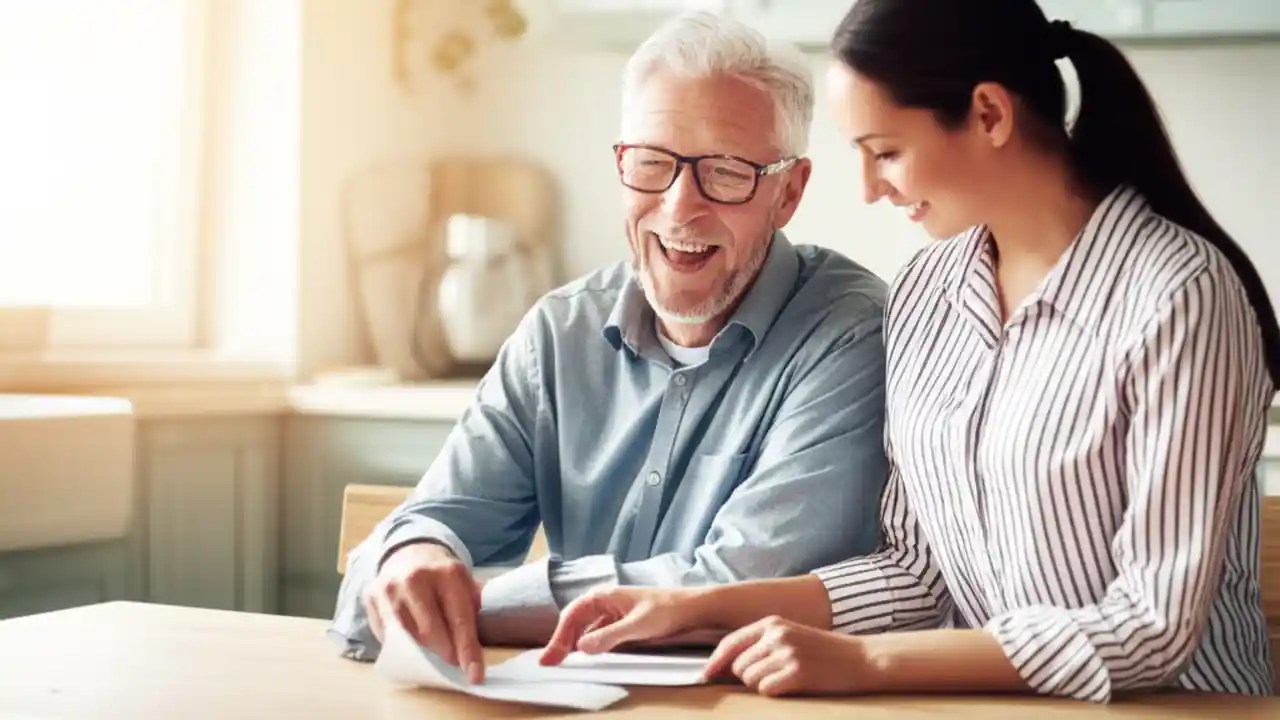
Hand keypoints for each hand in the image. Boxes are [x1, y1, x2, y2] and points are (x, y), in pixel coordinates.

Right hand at [363, 541, 485, 682]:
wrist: (407, 552)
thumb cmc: (441, 575)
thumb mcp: (464, 581)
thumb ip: (474, 605)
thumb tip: (480, 641)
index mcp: (447, 573)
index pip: (460, 619)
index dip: (467, 650)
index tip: (475, 674)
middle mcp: (416, 578)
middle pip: (431, 631)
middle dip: (446, 653)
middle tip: (455, 663)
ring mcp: (390, 588)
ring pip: (408, 635)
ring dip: (424, 650)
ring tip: (435, 651)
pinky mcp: (372, 598)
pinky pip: (387, 634)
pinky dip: (402, 644)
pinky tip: (411, 642)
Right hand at [538, 586, 707, 664]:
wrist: (691, 609)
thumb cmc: (666, 610)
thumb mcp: (637, 626)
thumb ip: (609, 636)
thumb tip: (582, 647)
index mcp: (603, 596)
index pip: (572, 616)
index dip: (557, 637)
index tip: (549, 657)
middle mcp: (604, 602)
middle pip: (574, 622)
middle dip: (560, 641)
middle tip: (550, 664)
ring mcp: (612, 613)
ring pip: (584, 629)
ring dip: (571, 644)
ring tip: (561, 662)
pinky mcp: (620, 624)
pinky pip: (596, 635)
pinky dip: (587, 646)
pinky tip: (586, 657)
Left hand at [703, 616, 877, 696]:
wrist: (861, 658)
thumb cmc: (824, 651)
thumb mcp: (790, 636)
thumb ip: (761, 645)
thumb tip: (727, 667)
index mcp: (772, 623)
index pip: (730, 643)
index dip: (714, 662)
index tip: (706, 676)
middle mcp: (776, 635)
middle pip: (737, 666)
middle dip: (745, 678)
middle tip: (771, 678)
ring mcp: (787, 654)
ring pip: (749, 680)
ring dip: (762, 685)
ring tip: (785, 679)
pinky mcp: (797, 673)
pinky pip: (766, 690)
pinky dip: (775, 693)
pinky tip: (792, 686)